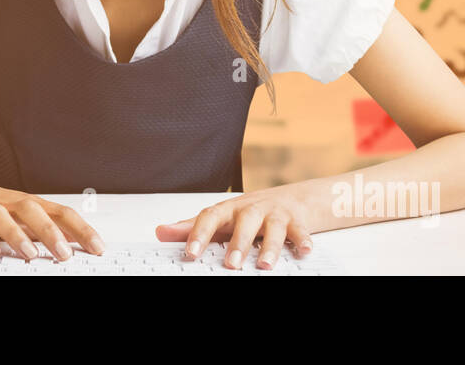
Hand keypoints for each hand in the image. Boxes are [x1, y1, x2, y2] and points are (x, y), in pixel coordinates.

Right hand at [0, 179, 105, 260]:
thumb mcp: (22, 214)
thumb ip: (46, 226)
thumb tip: (77, 241)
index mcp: (28, 203)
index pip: (60, 213)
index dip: (80, 229)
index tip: (97, 248)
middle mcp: (9, 204)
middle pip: (32, 211)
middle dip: (50, 233)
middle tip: (64, 255)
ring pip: (2, 218)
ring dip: (17, 236)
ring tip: (31, 254)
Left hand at [155, 184, 315, 269]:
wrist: (289, 199)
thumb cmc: (248, 213)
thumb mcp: (220, 219)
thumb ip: (192, 227)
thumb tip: (160, 232)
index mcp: (229, 210)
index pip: (210, 217)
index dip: (199, 234)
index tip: (190, 253)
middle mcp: (252, 210)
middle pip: (244, 222)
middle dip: (238, 243)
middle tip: (231, 264)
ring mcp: (275, 215)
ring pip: (274, 229)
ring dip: (270, 247)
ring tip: (264, 265)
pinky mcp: (297, 222)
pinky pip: (302, 231)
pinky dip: (304, 241)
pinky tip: (304, 252)